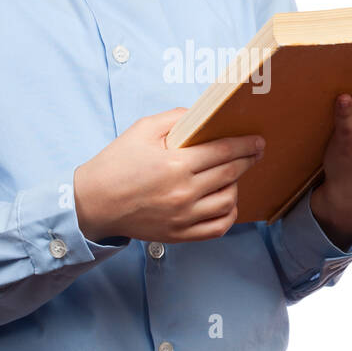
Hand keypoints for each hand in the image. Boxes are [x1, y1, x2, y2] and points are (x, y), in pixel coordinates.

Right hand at [73, 107, 265, 243]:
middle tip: (256, 153)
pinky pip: (217, 228)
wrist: (94, 203)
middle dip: (249, 160)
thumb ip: (176, 118)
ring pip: (228, 201)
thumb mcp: (142, 129)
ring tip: (234, 176)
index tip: (258, 141)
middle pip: (230, 173)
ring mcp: (183, 217)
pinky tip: (227, 202)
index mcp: (175, 164)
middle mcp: (183, 192)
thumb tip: (205, 116)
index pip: (223, 151)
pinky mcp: (179, 234)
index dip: (246, 144)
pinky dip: (229, 215)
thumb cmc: (117, 163)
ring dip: (237, 186)